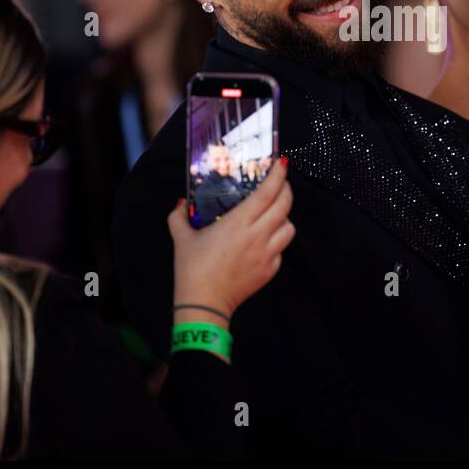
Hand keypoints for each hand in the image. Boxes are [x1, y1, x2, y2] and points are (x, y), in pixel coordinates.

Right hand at [169, 156, 294, 321]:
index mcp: (238, 223)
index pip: (267, 193)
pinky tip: (264, 240)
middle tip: (280, 183)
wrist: (204, 304)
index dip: (278, 176)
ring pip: (289, 228)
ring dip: (284, 217)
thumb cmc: (192, 269)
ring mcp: (267, 254)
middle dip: (286, 189)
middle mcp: (257, 236)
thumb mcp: (181, 238)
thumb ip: (179, 215)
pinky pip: (282, 249)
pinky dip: (277, 241)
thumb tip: (181, 201)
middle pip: (285, 205)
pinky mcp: (270, 270)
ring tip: (273, 213)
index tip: (282, 164)